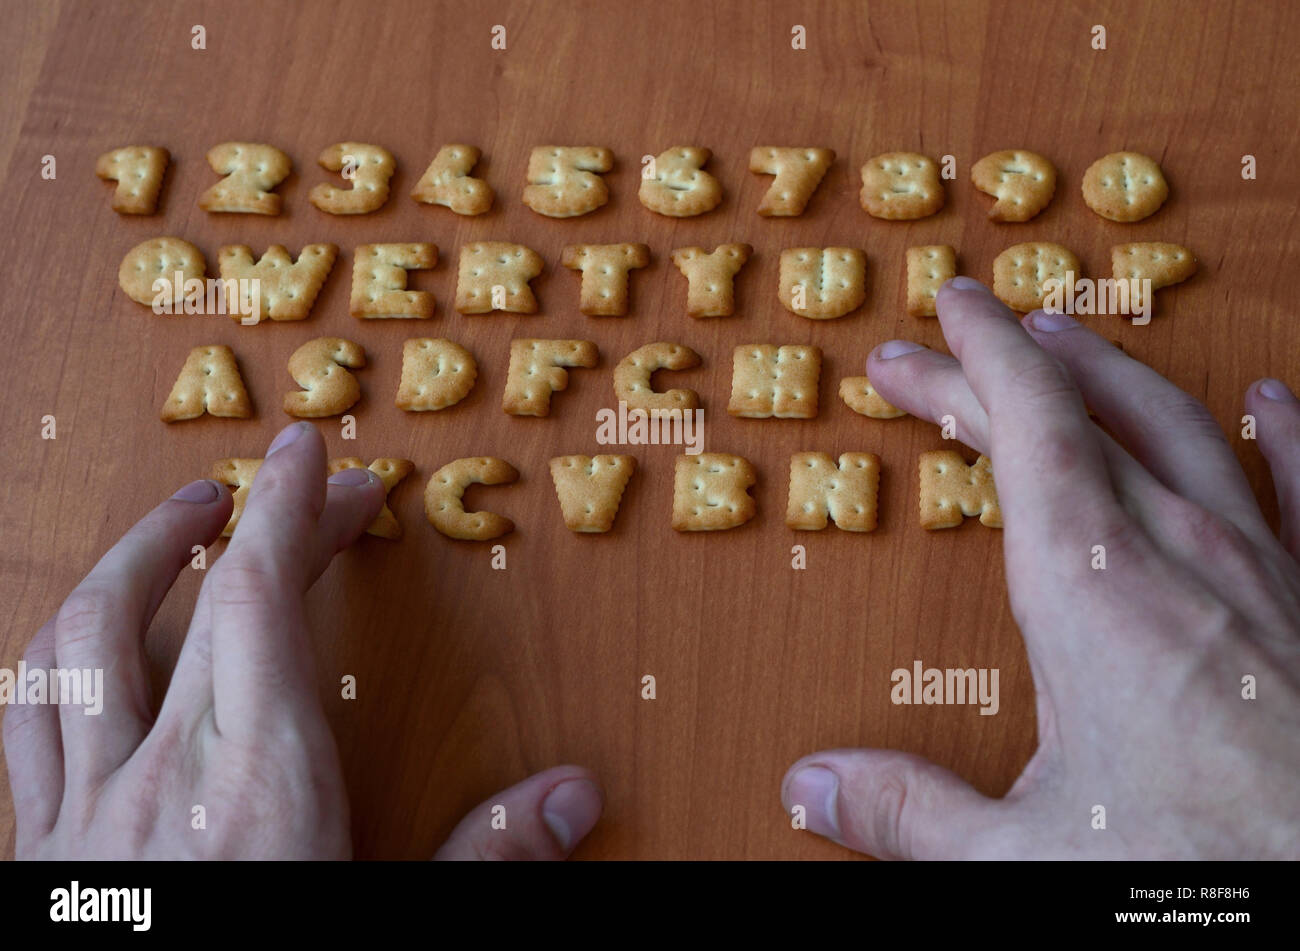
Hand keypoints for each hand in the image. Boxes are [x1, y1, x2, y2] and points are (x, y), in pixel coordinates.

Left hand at [4, 422, 602, 858]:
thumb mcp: (396, 923)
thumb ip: (483, 862)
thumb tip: (573, 799)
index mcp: (257, 784)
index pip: (266, 595)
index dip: (293, 506)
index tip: (313, 453)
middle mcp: (154, 782)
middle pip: (175, 599)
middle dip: (228, 519)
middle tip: (272, 487)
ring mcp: (76, 821)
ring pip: (69, 647)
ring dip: (120, 568)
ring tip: (165, 535)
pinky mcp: (39, 861)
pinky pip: (27, 729)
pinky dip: (56, 666)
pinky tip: (83, 667)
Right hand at [782, 277, 1299, 858]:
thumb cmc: (1212, 869)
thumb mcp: (1027, 858)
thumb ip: (912, 811)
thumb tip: (819, 786)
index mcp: (1092, 591)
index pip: (1027, 424)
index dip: (977, 357)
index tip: (944, 315)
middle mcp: (1182, 556)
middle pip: (1080, 416)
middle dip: (1004, 365)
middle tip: (946, 341)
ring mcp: (1264, 571)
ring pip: (1182, 428)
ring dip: (1115, 375)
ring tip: (1070, 338)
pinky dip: (1284, 433)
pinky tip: (1271, 402)